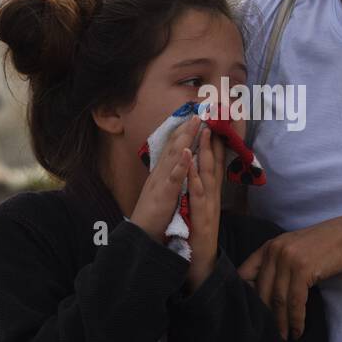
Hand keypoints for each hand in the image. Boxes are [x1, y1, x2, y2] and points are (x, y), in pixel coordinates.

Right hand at [130, 116, 200, 242]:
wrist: (141, 233)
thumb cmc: (154, 213)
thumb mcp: (163, 189)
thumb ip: (170, 175)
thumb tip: (179, 162)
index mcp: (163, 171)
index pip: (175, 146)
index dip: (185, 129)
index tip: (197, 114)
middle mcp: (161, 171)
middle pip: (175, 144)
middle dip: (187, 126)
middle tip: (200, 107)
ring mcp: (161, 181)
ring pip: (174, 155)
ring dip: (185, 137)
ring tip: (196, 120)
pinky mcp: (163, 194)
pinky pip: (173, 177)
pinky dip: (180, 164)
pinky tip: (188, 152)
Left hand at [184, 126, 221, 291]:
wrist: (201, 267)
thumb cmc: (198, 238)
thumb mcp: (201, 211)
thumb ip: (202, 192)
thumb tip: (201, 175)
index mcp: (209, 194)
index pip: (213, 163)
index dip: (214, 141)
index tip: (214, 120)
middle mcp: (212, 198)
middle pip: (214, 164)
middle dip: (213, 139)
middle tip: (214, 115)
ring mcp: (208, 208)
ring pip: (208, 176)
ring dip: (207, 153)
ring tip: (205, 132)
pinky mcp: (201, 220)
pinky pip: (197, 196)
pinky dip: (195, 179)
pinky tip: (193, 165)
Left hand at [237, 215, 341, 339]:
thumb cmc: (323, 247)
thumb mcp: (293, 250)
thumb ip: (276, 266)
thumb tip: (264, 296)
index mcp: (268, 247)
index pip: (243, 274)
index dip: (245, 297)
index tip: (251, 315)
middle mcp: (274, 251)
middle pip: (261, 291)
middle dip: (265, 316)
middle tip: (269, 335)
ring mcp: (287, 258)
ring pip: (278, 299)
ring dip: (281, 323)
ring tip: (284, 338)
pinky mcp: (302, 268)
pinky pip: (295, 301)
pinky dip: (296, 320)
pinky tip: (298, 330)